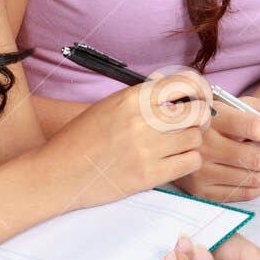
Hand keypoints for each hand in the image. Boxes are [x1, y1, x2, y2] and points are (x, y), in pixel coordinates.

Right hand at [38, 73, 211, 209]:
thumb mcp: (109, 106)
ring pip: (195, 138)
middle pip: (197, 112)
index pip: (183, 84)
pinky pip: (190, 162)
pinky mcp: (148, 175)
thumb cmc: (82, 140)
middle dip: (200, 117)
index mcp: (131, 98)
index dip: (200, 90)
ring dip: (192, 141)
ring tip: (178, 145)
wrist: (58, 174)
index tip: (202, 97)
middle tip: (193, 124)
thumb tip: (176, 92)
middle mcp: (141, 120)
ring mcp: (146, 149)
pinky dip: (189, 161)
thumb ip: (142, 99)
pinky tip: (176, 161)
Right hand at [176, 95, 259, 202]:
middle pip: (255, 158)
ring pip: (252, 179)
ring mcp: (201, 171)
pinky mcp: (201, 191)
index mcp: (213, 118)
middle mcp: (204, 145)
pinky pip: (242, 194)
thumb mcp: (238, 103)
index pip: (254, 127)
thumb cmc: (216, 118)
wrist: (173, 137)